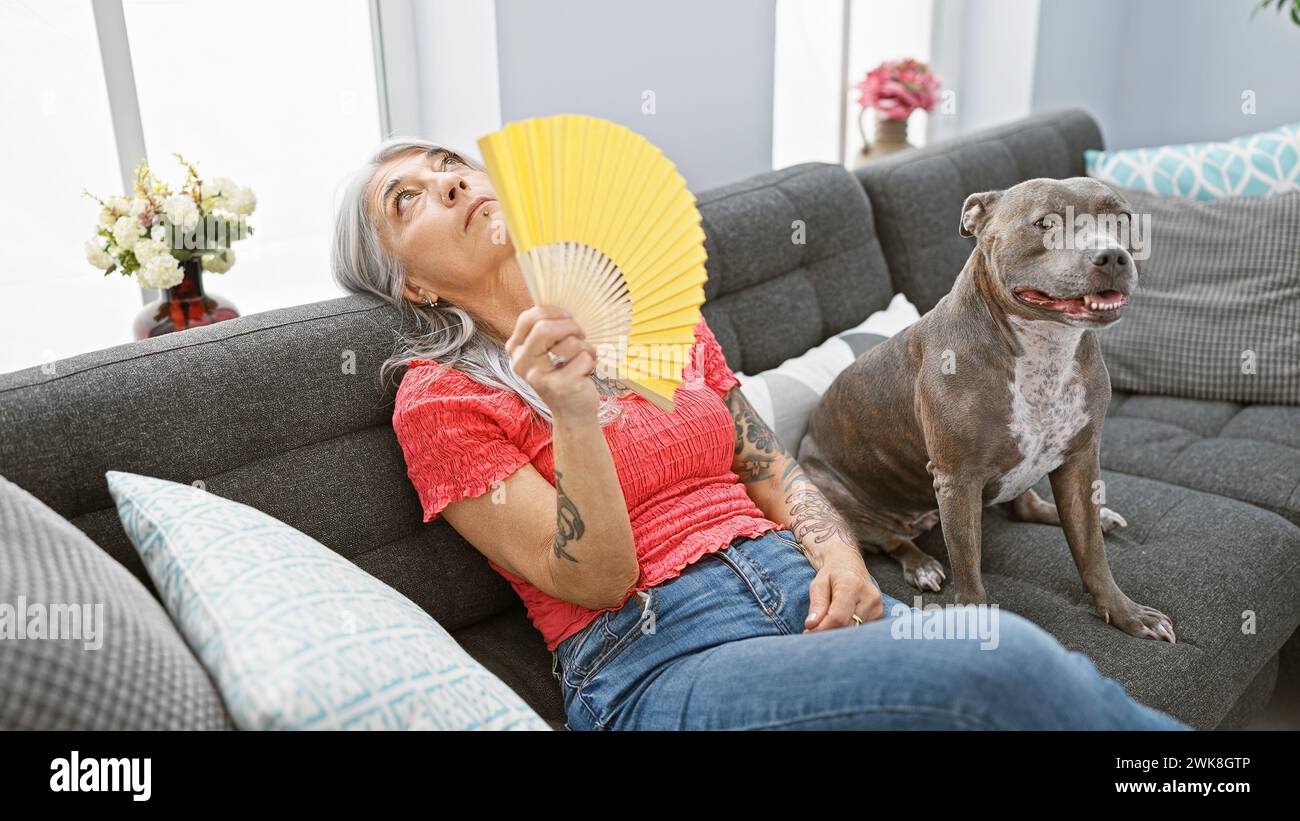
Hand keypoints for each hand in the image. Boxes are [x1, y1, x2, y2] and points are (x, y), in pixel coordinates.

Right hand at [504, 305, 599, 420]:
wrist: (573, 414)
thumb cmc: (564, 375)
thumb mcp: (548, 352)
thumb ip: (547, 330)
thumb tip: (559, 304)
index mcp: (516, 350)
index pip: (528, 318)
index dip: (552, 312)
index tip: (568, 317)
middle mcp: (521, 363)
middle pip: (545, 328)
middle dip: (571, 327)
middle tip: (581, 335)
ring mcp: (539, 377)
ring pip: (570, 343)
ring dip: (585, 347)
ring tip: (583, 360)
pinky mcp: (561, 386)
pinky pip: (584, 357)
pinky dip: (592, 362)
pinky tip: (587, 373)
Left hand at [803, 547, 883, 632]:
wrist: (850, 564)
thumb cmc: (831, 574)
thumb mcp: (818, 584)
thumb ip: (817, 604)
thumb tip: (811, 625)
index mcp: (852, 585)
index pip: (838, 617)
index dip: (822, 630)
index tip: (807, 633)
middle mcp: (869, 596)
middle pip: (847, 627)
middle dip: (828, 633)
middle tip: (812, 632)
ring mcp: (877, 606)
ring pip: (855, 631)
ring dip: (838, 633)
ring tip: (825, 625)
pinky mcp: (879, 614)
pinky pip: (861, 630)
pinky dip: (848, 630)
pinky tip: (839, 623)